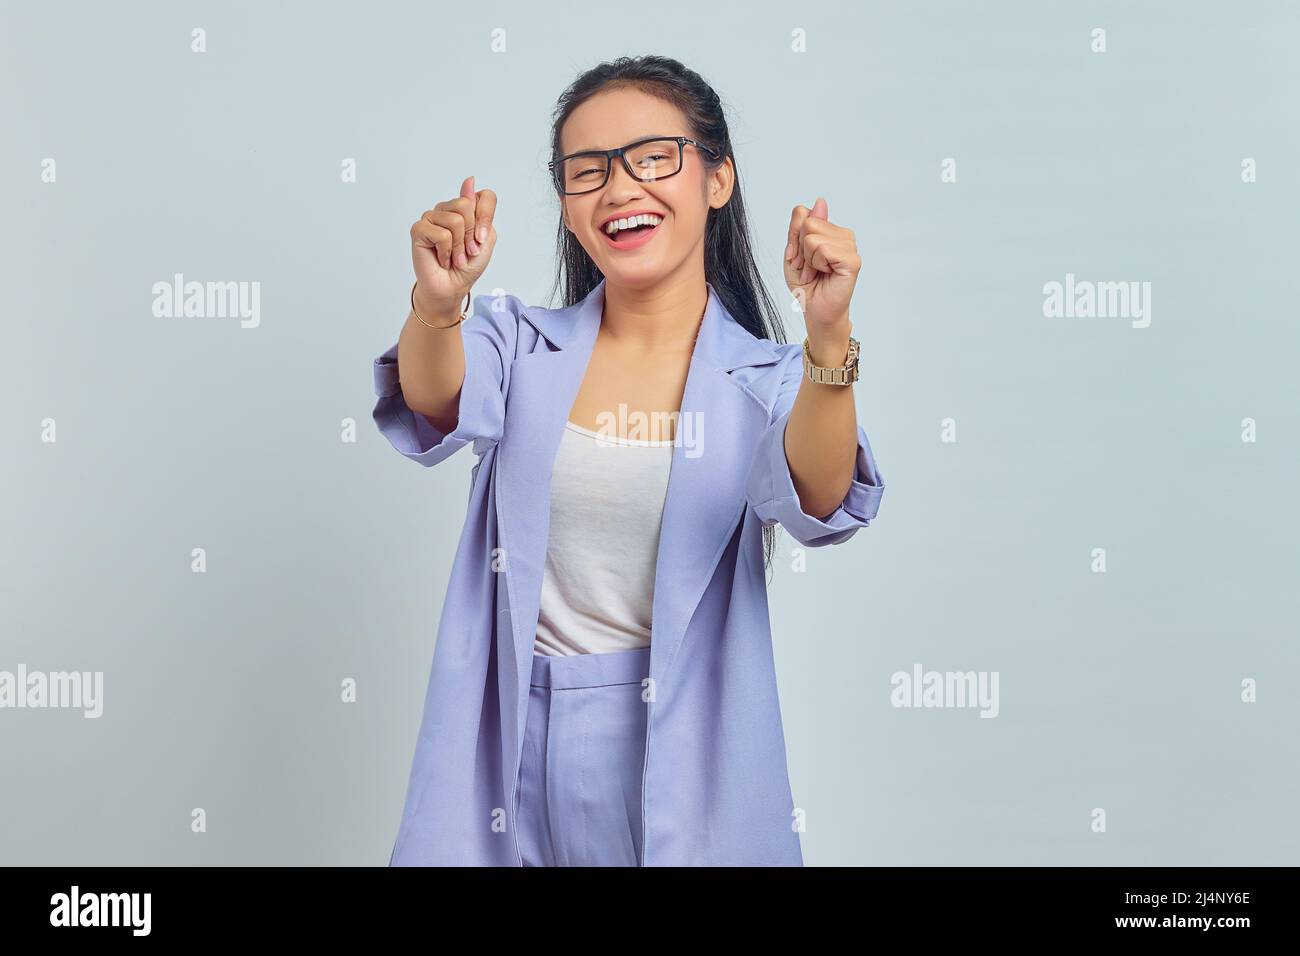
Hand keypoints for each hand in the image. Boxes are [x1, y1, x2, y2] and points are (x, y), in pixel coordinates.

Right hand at [409, 175, 497, 314]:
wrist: (452, 287)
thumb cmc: (467, 266)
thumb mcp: (485, 239)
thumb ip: (481, 212)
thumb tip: (468, 181)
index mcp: (465, 210)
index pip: (484, 196)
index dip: (486, 216)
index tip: (482, 238)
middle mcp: (447, 209)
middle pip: (466, 205)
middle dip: (471, 235)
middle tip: (466, 252)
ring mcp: (432, 218)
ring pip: (455, 220)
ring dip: (459, 247)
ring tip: (454, 258)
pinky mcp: (419, 229)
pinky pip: (441, 234)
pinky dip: (446, 251)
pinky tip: (442, 258)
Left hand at [782, 196, 860, 329]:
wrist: (814, 310)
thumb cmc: (806, 284)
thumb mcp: (793, 252)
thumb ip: (800, 226)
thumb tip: (820, 202)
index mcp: (829, 230)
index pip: (803, 213)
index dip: (794, 238)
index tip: (799, 257)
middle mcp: (842, 234)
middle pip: (808, 223)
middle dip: (800, 250)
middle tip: (809, 268)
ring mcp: (849, 246)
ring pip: (813, 236)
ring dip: (808, 260)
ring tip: (816, 272)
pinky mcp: (852, 260)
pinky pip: (823, 249)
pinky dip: (816, 264)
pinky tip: (825, 274)